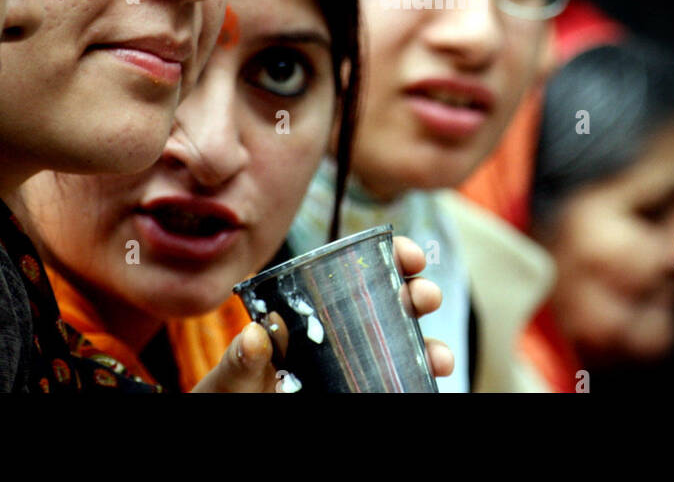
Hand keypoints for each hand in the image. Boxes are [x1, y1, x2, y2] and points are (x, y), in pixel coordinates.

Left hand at [189, 234, 453, 391]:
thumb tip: (254, 336)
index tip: (409, 256)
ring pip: (405, 346)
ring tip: (440, 357)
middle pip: (391, 304)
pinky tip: (433, 377)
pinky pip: (402, 381)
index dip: (389, 257)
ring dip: (431, 344)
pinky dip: (423, 376)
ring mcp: (355, 365)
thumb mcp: (233, 377)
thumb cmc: (233, 395)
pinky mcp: (364, 390)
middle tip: (425, 297)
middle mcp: (340, 333)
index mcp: (311, 311)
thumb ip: (240, 361)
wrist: (239, 417)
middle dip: (418, 295)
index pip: (355, 272)